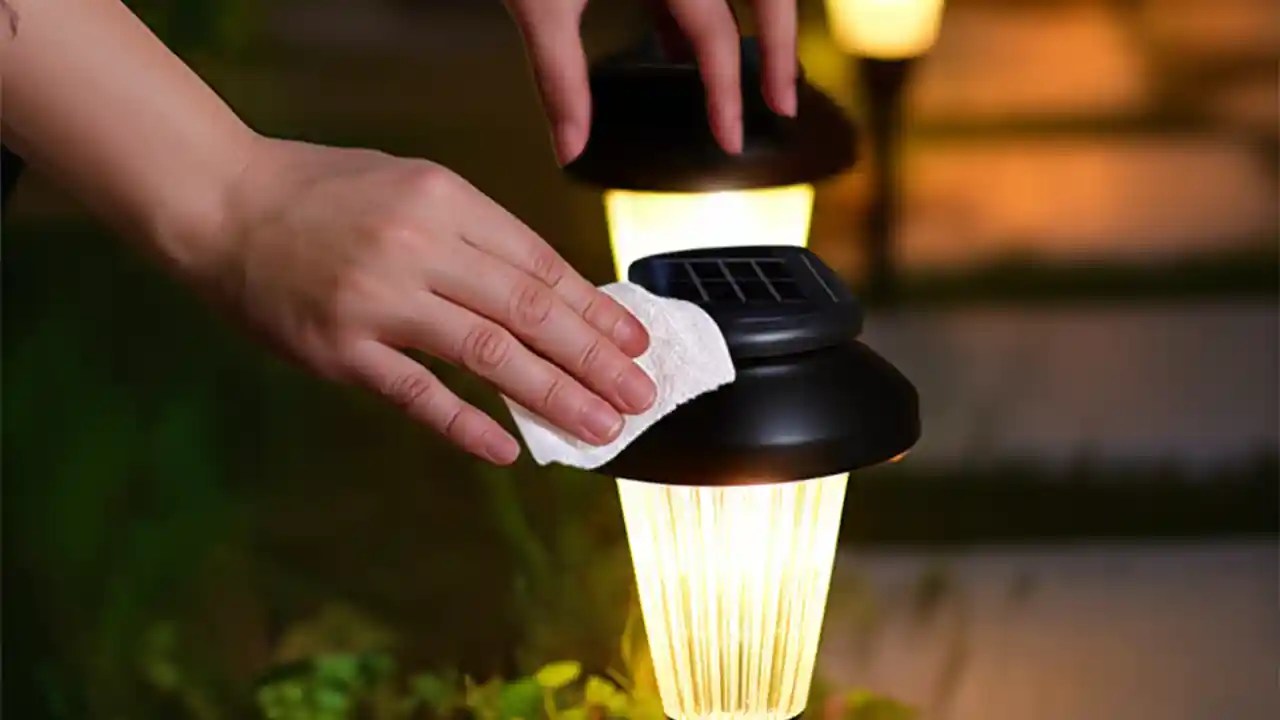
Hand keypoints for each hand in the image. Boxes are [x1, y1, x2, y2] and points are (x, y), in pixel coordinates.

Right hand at [197, 137, 654, 464]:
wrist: (221, 204)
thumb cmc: (322, 192)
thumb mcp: (410, 183)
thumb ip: (475, 233)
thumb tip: (549, 291)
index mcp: (444, 199)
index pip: (540, 264)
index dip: (594, 309)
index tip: (634, 342)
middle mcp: (419, 246)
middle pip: (530, 311)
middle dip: (595, 359)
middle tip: (641, 395)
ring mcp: (379, 300)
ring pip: (489, 354)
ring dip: (554, 395)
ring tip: (601, 427)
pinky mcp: (341, 349)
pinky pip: (417, 393)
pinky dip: (466, 424)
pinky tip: (510, 450)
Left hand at [506, 0, 798, 163]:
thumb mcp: (538, 3)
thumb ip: (559, 76)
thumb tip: (569, 151)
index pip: (714, 36)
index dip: (726, 94)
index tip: (731, 141)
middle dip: (777, 49)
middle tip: (781, 103)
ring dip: (754, 17)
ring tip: (746, 67)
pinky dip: (707, 0)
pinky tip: (677, 36)